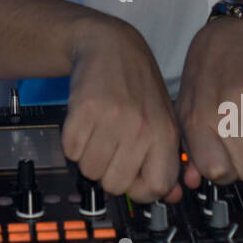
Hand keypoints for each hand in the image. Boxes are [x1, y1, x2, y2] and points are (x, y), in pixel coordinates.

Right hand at [61, 17, 183, 203]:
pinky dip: (72, 142)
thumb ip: (168, 160)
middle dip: (107, 173)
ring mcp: (112, 118)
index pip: (157, 187)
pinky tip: (84, 124)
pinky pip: (70, 150)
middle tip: (110, 149)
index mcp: (165, 134)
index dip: (140, 190)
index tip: (132, 179)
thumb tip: (172, 196)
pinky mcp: (84, 109)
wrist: (111, 45)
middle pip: (115, 184)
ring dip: (88, 157)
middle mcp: (141, 127)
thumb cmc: (138, 86)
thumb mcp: (163, 120)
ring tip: (96, 134)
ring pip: (89, 170)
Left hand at [175, 18, 242, 187]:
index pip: (217, 171)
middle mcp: (225, 112)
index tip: (220, 163)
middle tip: (236, 146)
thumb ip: (189, 150)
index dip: (222, 173)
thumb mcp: (186, 110)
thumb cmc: (205, 75)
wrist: (233, 38)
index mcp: (198, 119)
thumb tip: (191, 182)